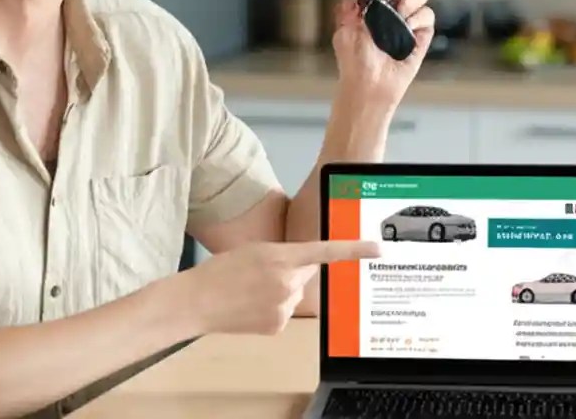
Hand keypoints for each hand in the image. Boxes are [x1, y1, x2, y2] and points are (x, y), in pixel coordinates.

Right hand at [185, 240, 380, 335]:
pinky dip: (272, 309)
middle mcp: (288, 283)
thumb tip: (305, 265)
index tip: (377, 249)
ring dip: (281, 291)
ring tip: (251, 290)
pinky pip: (285, 312)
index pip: (326, 252)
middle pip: (306, 273)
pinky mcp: (278, 325)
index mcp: (282, 257)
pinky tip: (251, 307)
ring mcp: (284, 307)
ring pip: (294, 294)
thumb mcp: (255, 251)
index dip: (355, 249)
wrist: (197, 301)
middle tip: (262, 273)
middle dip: (292, 271)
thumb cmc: (221, 271)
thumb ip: (284, 255)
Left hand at [332, 0, 434, 106]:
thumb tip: (353, 0)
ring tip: (400, 14)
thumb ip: (347, 12)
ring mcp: (408, 20)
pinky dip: (418, 19)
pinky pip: (428, 15)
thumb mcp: (344, 33)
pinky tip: (407, 30)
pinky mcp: (422, 34)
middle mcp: (393, 9)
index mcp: (373, 5)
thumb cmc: (355, 63)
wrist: (369, 85)